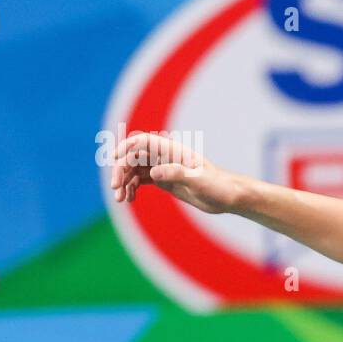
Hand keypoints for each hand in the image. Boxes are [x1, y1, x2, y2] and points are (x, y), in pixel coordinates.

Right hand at [110, 132, 244, 214]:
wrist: (228, 196)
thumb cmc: (218, 186)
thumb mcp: (198, 181)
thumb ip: (177, 174)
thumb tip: (154, 173)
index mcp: (173, 151)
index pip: (142, 141)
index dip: (125, 147)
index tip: (114, 160)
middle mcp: (165, 157)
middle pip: (133, 157)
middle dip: (121, 171)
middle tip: (116, 189)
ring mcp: (163, 168)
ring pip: (134, 170)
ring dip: (124, 182)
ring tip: (121, 199)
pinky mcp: (164, 180)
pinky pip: (141, 180)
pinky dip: (132, 188)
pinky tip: (129, 199)